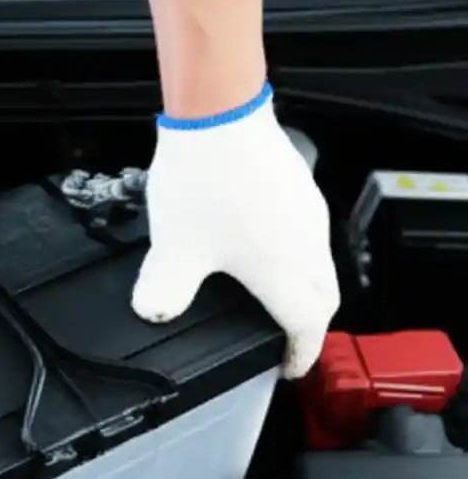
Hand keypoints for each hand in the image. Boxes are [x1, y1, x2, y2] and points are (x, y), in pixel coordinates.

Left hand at [131, 85, 339, 377]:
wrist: (218, 112)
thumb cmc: (204, 180)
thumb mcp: (174, 249)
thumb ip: (163, 291)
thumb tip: (154, 313)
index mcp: (286, 271)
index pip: (308, 324)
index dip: (300, 352)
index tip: (289, 367)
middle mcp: (308, 244)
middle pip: (324, 296)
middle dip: (308, 324)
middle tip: (285, 338)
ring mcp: (307, 212)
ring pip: (318, 264)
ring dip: (304, 288)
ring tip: (274, 299)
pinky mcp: (297, 186)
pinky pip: (306, 234)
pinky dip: (294, 256)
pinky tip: (259, 248)